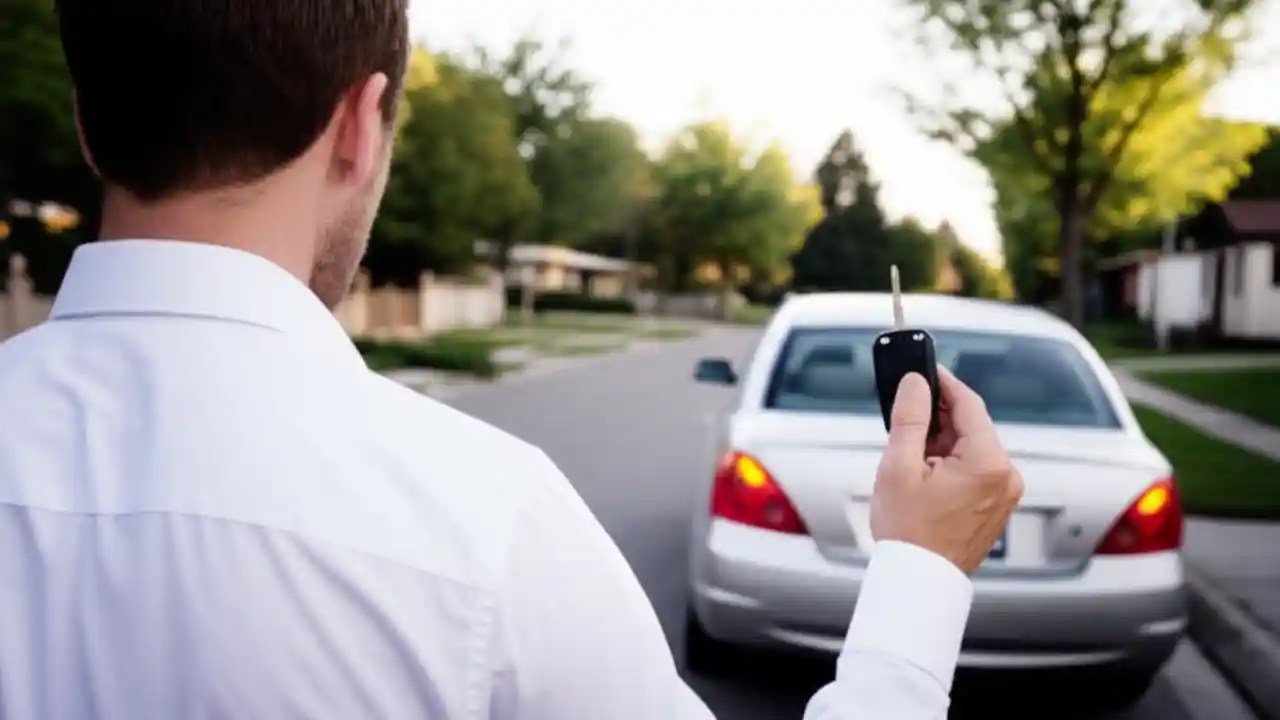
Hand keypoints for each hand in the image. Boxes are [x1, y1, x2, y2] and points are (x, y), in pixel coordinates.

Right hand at [871, 368, 1023, 573]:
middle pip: (972, 426)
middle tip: (907, 415)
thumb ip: (910, 417)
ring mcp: (1005, 494)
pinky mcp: (998, 506)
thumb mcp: (900, 466)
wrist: (919, 579)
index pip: (970, 404)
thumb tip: (915, 384)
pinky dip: (952, 463)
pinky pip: (977, 469)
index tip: (925, 371)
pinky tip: (926, 474)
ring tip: (911, 457)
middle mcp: (1006, 477)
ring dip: (943, 443)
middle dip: (939, 418)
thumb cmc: (910, 533)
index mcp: (988, 463)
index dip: (944, 383)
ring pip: (972, 448)